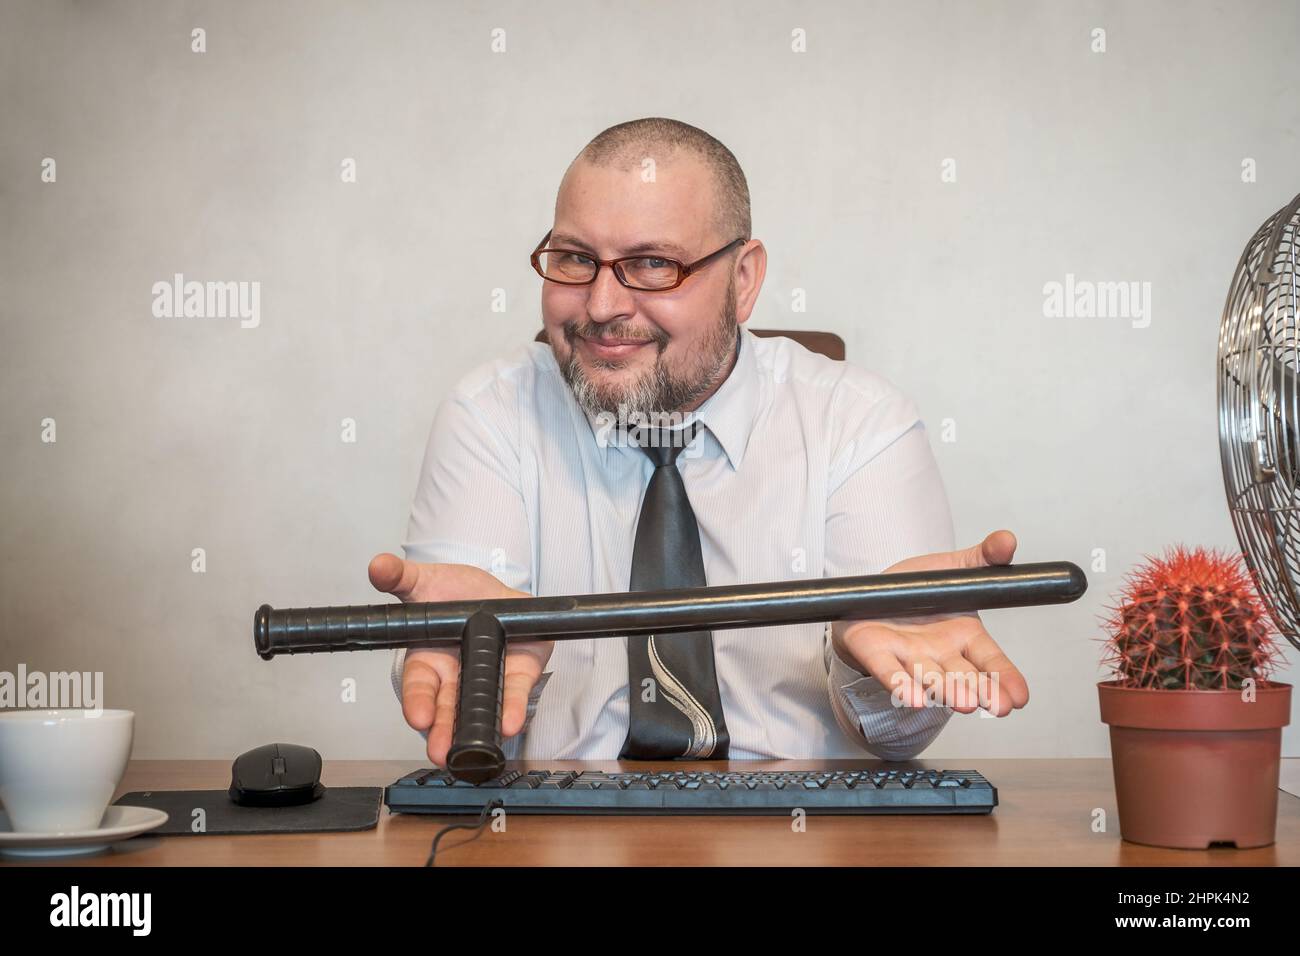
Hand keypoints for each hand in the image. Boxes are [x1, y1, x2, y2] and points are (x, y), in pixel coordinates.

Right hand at [368, 553, 552, 766]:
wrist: (496, 591)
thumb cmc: (455, 594)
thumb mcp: (425, 581)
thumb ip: (400, 577)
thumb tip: (377, 566)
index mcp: (428, 660)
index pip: (419, 686)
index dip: (417, 703)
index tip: (416, 717)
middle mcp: (455, 677)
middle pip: (446, 709)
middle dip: (442, 731)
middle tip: (440, 752)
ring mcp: (486, 679)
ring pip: (478, 709)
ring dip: (477, 730)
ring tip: (477, 749)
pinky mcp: (517, 675)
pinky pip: (513, 694)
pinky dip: (512, 709)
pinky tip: (511, 723)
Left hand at [832, 530, 1028, 715]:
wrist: (869, 594)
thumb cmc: (917, 589)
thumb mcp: (954, 567)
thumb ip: (983, 557)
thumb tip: (1008, 539)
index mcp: (963, 635)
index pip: (990, 659)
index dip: (1006, 677)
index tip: (1021, 698)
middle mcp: (939, 653)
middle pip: (963, 675)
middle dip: (979, 690)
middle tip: (995, 705)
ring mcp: (908, 655)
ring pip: (929, 676)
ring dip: (945, 690)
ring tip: (963, 703)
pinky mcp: (876, 652)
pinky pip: (888, 670)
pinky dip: (900, 683)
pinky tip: (912, 697)